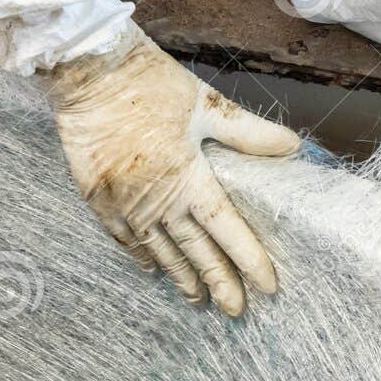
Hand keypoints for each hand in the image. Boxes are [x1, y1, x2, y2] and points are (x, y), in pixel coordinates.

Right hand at [41, 24, 301, 315]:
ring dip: (181, 277)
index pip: (227, 230)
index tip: (268, 287)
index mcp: (188, 178)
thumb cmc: (150, 83)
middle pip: (195, 251)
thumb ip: (248, 133)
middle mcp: (157, 200)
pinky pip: (124, 238)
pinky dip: (141, 255)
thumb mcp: (206, 104)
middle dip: (218, 283)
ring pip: (159, 251)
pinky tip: (153, 269)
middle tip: (235, 310)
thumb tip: (293, 146)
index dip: (249, 260)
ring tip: (198, 298)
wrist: (87, 70)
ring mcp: (124, 203)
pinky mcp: (98, 198)